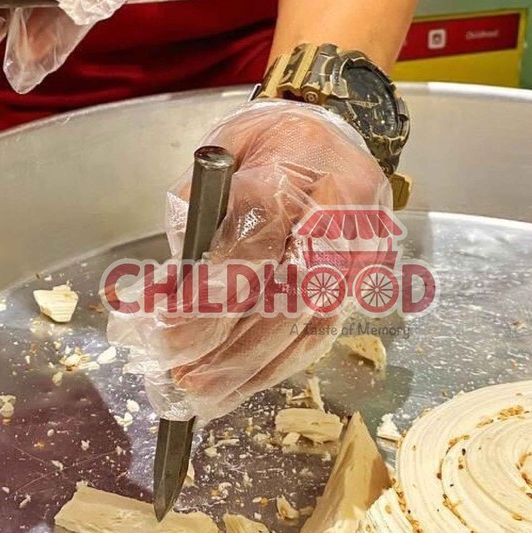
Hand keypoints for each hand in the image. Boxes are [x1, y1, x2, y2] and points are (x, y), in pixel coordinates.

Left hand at [107, 101, 392, 423]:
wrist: (331, 135)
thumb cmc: (265, 146)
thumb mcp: (217, 161)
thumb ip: (193, 225)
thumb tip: (161, 299)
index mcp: (296, 166)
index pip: (251, 246)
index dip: (206, 298)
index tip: (163, 333)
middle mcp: (342, 208)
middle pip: (285, 296)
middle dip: (226, 347)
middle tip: (177, 378)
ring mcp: (365, 246)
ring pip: (309, 324)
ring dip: (251, 369)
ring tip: (202, 397)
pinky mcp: (370, 276)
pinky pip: (324, 332)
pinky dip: (280, 365)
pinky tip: (242, 385)